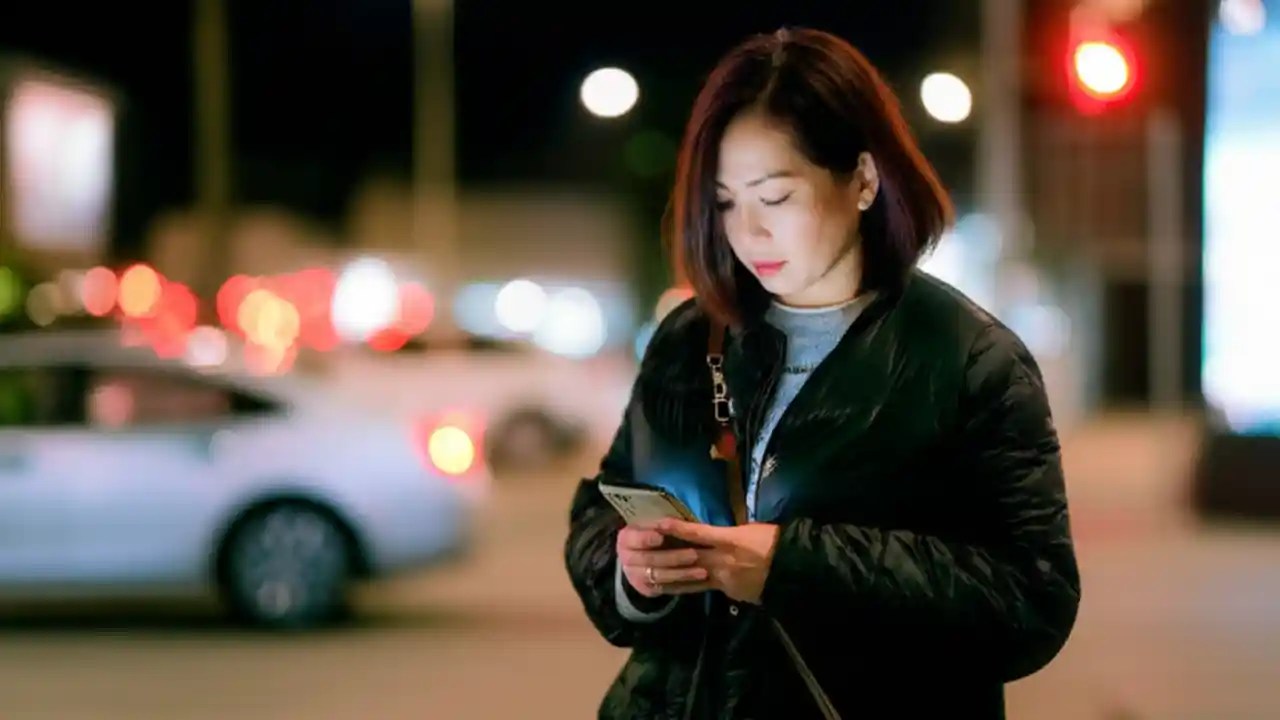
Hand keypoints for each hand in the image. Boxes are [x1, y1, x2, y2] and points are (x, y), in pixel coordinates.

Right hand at [616, 525, 707, 597]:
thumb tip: (670, 522)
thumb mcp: (655, 524)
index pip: (634, 539)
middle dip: (672, 558)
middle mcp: (626, 559)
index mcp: (626, 538)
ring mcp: (635, 576)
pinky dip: (682, 585)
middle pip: (648, 560)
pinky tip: (697, 581)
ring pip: (658, 577)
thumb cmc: (655, 532)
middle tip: (694, 555)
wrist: (644, 554)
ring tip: (702, 572)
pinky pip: (665, 589)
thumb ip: (662, 524)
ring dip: (681, 574)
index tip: (660, 537)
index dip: (646, 539)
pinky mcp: (646, 589)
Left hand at [655, 520, 780, 604]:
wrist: (790, 570)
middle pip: (689, 558)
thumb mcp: (750, 530)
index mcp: (729, 541)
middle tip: (644, 555)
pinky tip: (679, 589)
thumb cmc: (772, 542)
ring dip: (672, 580)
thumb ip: (728, 533)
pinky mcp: (729, 593)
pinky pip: (707, 588)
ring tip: (652, 581)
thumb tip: (713, 533)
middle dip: (666, 557)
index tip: (658, 524)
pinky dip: (692, 587)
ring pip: (692, 580)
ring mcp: (724, 580)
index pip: (697, 534)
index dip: (676, 529)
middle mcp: (722, 561)